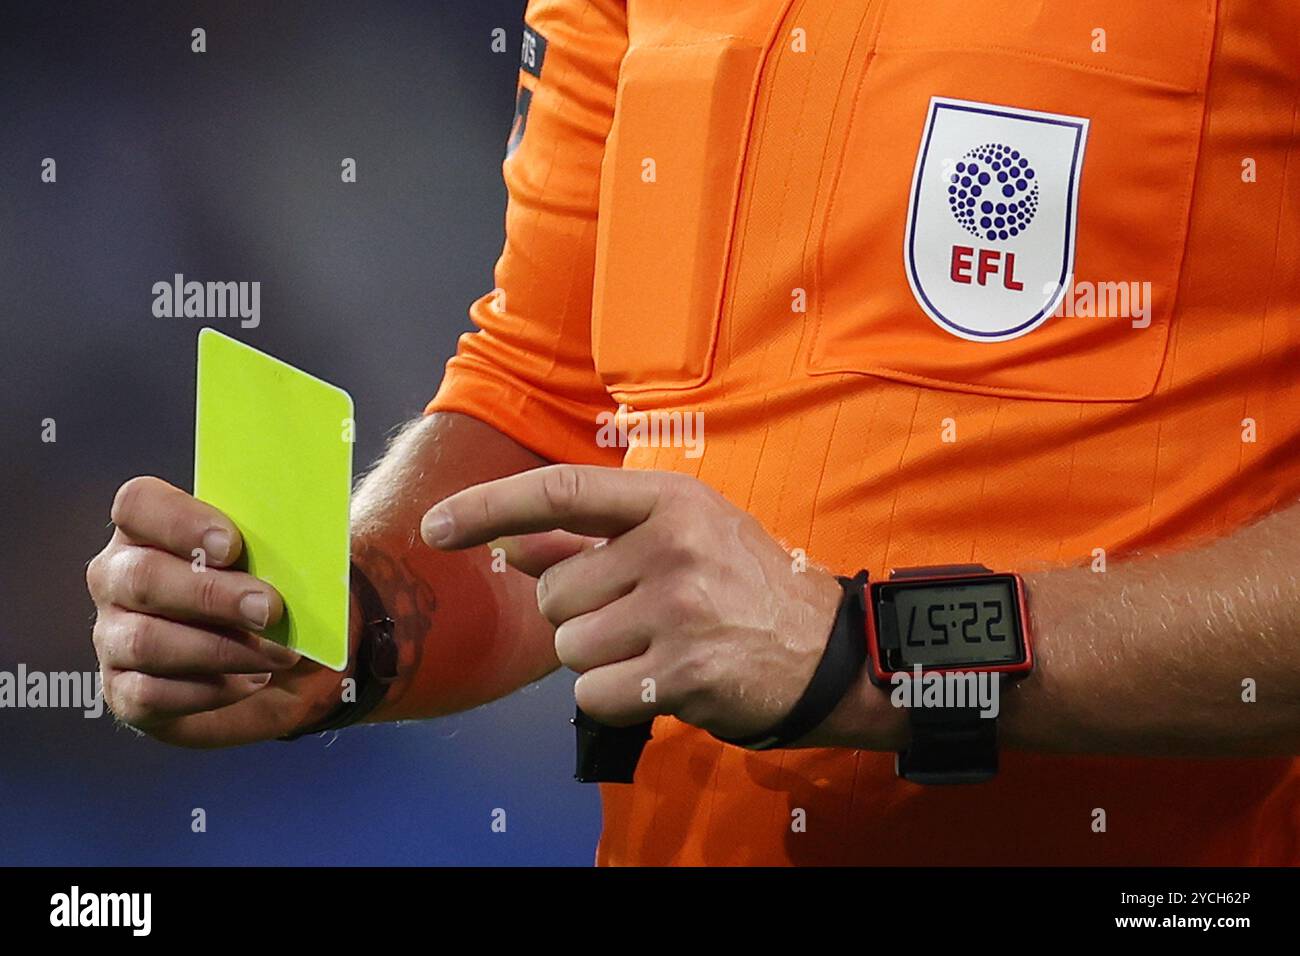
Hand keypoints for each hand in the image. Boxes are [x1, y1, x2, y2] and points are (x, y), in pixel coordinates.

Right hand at [87, 476, 345, 746]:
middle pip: (142, 577)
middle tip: (269, 608)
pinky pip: (151, 693)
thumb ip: (294, 542)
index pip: (138, 504)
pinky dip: (210, 690)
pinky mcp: (124, 691)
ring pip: (145, 640)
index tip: (233, 546)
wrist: (284, 667)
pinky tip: (252, 681)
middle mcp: (119, 577)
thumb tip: (328, 537)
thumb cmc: (277, 594)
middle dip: (212, 595)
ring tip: (277, 653)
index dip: (181, 522)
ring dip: (220, 648)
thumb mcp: (292, 561)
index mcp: (151, 527)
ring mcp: (114, 636)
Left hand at [420, 466, 842, 739]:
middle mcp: (672, 547)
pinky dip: (613, 697)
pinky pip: (592, 693)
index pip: (559, 493)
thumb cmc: (739, 582)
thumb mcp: (677, 536)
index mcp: (669, 501)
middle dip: (578, 612)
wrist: (822, 648)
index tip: (434, 528)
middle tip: (637, 613)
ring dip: (598, 656)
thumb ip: (589, 539)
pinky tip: (659, 679)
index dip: (487, 508)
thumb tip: (508, 545)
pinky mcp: (683, 673)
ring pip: (570, 647)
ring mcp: (679, 611)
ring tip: (655, 645)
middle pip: (554, 593)